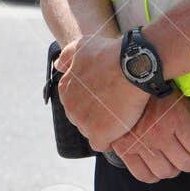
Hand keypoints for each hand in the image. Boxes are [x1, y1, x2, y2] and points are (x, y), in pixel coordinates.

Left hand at [56, 34, 148, 152]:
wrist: (131, 66)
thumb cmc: (109, 54)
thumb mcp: (82, 46)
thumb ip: (67, 56)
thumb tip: (57, 66)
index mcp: (65, 90)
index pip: (74, 102)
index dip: (90, 100)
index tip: (105, 95)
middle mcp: (70, 108)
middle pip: (81, 118)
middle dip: (95, 115)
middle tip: (114, 104)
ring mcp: (83, 122)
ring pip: (91, 132)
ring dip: (103, 127)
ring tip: (119, 115)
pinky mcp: (99, 134)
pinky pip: (101, 144)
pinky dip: (110, 139)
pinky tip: (120, 129)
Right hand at [109, 92, 189, 182]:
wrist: (125, 82)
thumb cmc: (155, 91)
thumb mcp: (181, 101)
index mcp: (175, 119)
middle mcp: (158, 133)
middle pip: (186, 164)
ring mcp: (141, 143)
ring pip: (166, 172)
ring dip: (174, 168)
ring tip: (173, 159)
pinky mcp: (125, 149)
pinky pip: (143, 175)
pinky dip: (153, 176)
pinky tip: (156, 166)